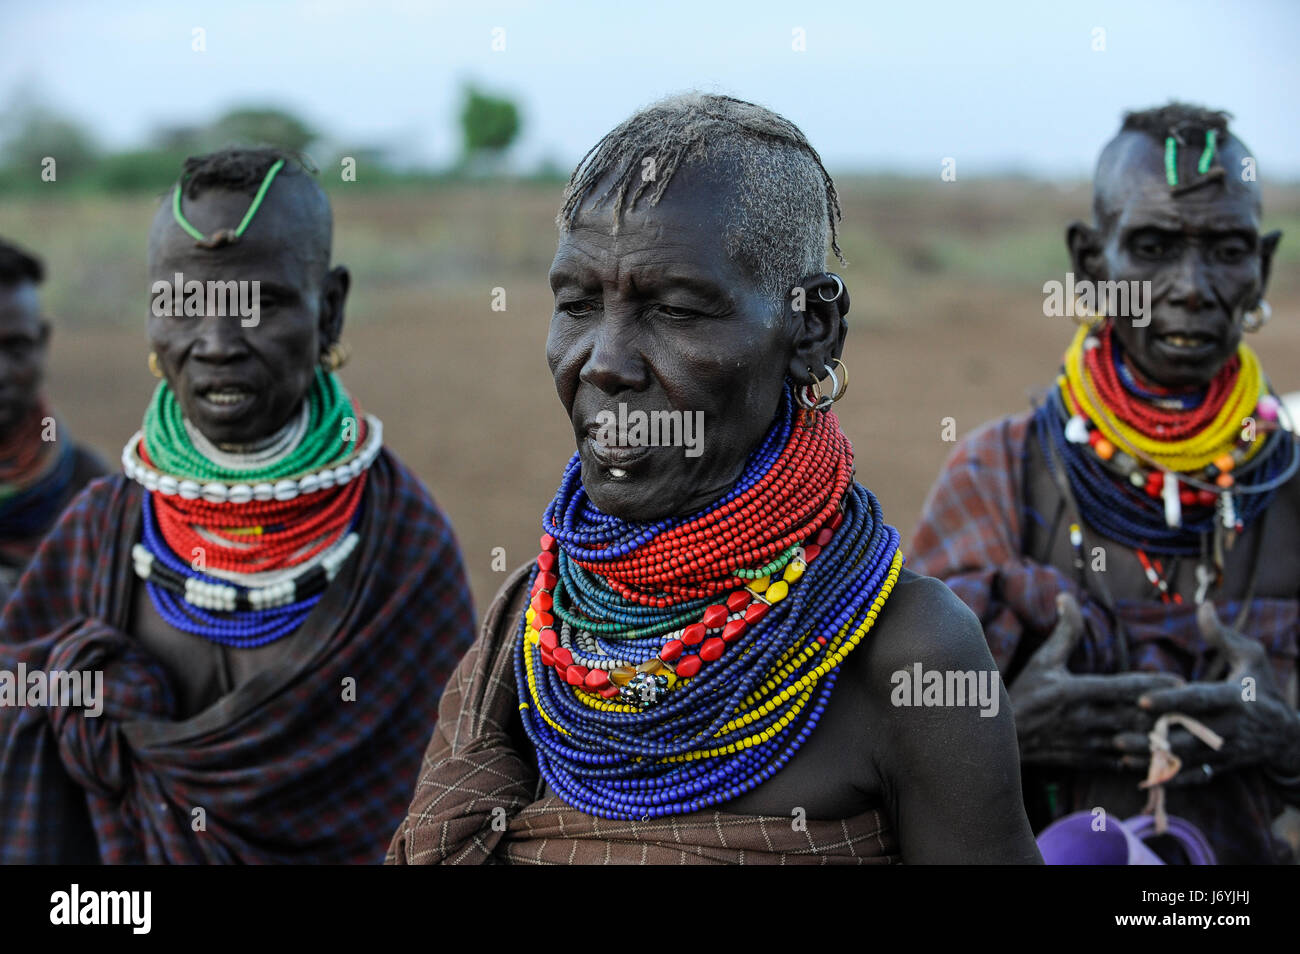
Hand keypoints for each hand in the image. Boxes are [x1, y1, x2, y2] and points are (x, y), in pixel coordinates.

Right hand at [1010, 592, 1182, 769]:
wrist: (1000, 739)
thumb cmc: (1022, 694)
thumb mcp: (1042, 661)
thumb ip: (1063, 633)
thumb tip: (1067, 596)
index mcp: (1076, 691)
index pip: (1125, 687)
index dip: (1156, 684)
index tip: (1181, 680)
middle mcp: (1085, 718)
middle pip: (1137, 717)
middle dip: (1167, 713)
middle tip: (1196, 708)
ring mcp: (1087, 742)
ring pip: (1134, 743)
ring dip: (1161, 738)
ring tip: (1187, 732)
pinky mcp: (1086, 760)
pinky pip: (1123, 763)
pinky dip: (1145, 760)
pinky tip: (1163, 756)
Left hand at [1115, 603, 1299, 783]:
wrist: (1289, 737)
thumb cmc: (1263, 689)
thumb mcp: (1253, 658)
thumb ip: (1224, 636)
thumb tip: (1203, 606)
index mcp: (1234, 699)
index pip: (1198, 700)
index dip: (1170, 700)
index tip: (1141, 699)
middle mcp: (1229, 728)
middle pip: (1185, 735)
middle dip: (1151, 737)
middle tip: (1116, 734)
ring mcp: (1224, 751)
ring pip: (1184, 758)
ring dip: (1151, 757)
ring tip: (1118, 751)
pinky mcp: (1220, 766)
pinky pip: (1191, 775)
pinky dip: (1167, 776)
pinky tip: (1138, 772)